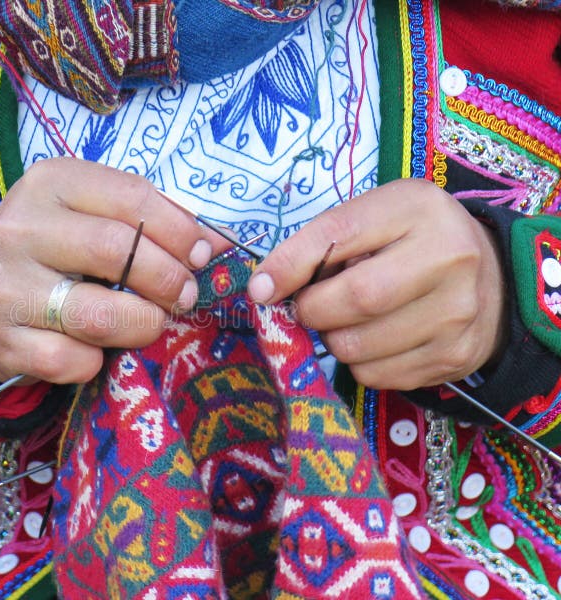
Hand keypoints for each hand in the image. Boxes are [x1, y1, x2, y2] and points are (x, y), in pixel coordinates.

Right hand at [0, 158, 228, 398]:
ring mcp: (6, 288)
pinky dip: (99, 361)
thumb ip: (149, 220)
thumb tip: (217, 242)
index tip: (202, 254)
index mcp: (50, 184)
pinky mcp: (4, 342)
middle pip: (120, 253)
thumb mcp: (89, 214)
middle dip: (169, 280)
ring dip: (143, 324)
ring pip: (100, 316)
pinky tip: (96, 348)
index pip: (132, 199)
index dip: (181, 230)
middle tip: (185, 295)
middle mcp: (20, 230)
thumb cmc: (52, 249)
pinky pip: (74, 361)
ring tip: (151, 321)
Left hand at [248, 179, 506, 389]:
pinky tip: (375, 340)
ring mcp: (457, 313)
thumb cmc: (410, 241)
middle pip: (355, 299)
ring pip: (359, 347)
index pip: (339, 234)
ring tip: (347, 320)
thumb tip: (263, 289)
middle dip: (313, 310)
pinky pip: (377, 376)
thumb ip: (319, 244)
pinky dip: (359, 363)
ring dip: (333, 340)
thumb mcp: (371, 220)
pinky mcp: (454, 356)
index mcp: (417, 209)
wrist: (488, 275)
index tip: (261, 288)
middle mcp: (449, 258)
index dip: (290, 264)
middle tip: (310, 306)